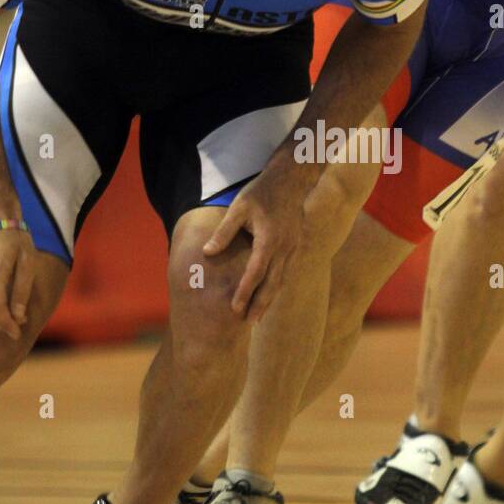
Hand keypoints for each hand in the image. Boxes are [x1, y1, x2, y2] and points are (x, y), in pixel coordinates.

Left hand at [201, 160, 310, 321]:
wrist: (291, 180)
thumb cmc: (261, 192)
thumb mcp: (238, 208)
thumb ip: (224, 232)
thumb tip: (208, 252)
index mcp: (269, 240)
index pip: (256, 273)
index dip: (245, 292)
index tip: (235, 309)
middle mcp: (284, 248)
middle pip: (272, 283)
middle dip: (261, 304)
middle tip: (249, 322)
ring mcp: (293, 248)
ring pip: (282, 280)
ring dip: (270, 299)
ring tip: (258, 316)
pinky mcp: (296, 246)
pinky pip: (286, 272)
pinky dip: (277, 286)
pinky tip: (268, 295)